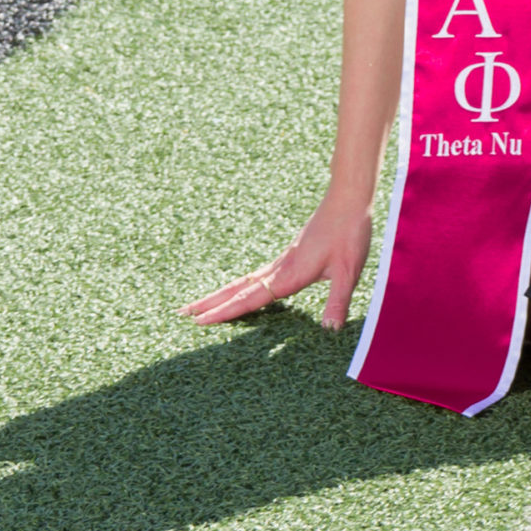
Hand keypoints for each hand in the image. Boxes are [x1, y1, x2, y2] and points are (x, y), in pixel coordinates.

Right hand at [181, 194, 374, 332]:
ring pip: (243, 281)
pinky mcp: (288, 256)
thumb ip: (338, 301)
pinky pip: (256, 275)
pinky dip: (239, 286)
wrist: (348, 200)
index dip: (225, 312)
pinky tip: (240, 289)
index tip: (198, 322)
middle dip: (209, 303)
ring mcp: (282, 261)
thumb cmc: (349, 233)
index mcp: (289, 274)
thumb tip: (330, 331)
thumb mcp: (348, 271)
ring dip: (220, 294)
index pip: (250, 298)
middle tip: (181, 313)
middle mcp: (279, 268)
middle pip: (237, 289)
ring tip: (199, 305)